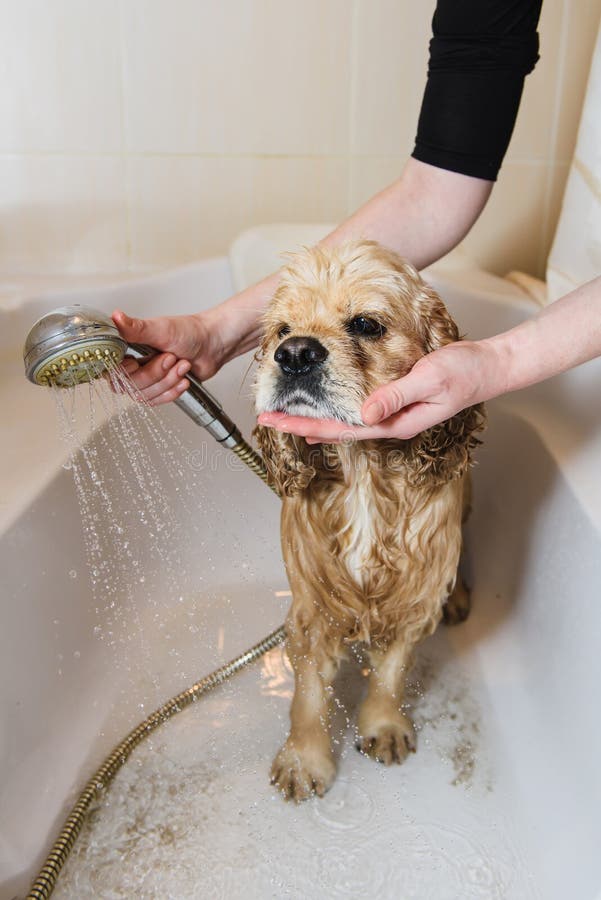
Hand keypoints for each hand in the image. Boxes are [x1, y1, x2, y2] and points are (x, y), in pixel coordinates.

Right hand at [111, 308, 224, 404]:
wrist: (213, 344)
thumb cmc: (189, 332)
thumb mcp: (160, 329)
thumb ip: (135, 328)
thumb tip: (116, 317)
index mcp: (128, 346)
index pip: (111, 368)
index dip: (124, 369)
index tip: (136, 361)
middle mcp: (135, 364)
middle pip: (130, 384)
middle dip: (154, 373)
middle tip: (171, 358)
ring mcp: (147, 378)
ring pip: (145, 394)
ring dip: (167, 381)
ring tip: (182, 364)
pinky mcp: (160, 389)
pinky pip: (158, 400)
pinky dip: (173, 391)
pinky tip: (183, 379)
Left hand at [257, 340, 495, 441]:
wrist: (487, 369)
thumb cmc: (463, 373)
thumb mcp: (429, 380)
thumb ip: (396, 396)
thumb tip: (364, 414)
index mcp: (394, 423)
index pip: (341, 429)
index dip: (306, 426)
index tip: (278, 422)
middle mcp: (389, 424)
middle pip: (336, 430)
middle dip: (299, 425)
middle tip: (266, 418)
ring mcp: (391, 416)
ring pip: (343, 423)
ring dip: (312, 420)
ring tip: (284, 416)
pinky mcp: (394, 404)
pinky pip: (355, 413)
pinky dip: (333, 411)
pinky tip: (320, 409)